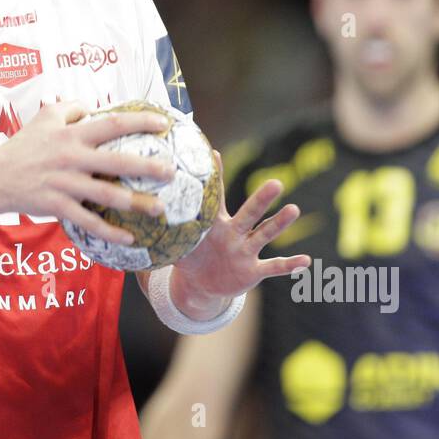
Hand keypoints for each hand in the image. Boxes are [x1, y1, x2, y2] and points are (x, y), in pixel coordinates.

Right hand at [0, 101, 173, 243]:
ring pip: (107, 196)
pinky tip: (129, 239)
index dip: (139, 122)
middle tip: (172, 172)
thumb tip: (94, 107)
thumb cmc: (24, 144)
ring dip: (136, 203)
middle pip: (117, 162)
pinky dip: (110, 233)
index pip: (112, 124)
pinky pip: (88, 223)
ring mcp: (66, 184)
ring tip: (159, 209)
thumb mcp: (45, 116)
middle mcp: (72, 158)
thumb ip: (71, 107)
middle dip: (148, 167)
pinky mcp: (58, 207)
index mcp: (72, 135)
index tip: (163, 123)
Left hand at [171, 150, 310, 304]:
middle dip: (261, 199)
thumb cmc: (191, 258)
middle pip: (249, 213)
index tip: (214, 153)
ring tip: (294, 209)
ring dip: (279, 224)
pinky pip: (273, 267)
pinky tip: (306, 260)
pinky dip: (289, 265)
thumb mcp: (176, 246)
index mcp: (214, 226)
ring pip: (264, 234)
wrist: (203, 285)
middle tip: (276, 181)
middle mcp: (234, 234)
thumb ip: (160, 232)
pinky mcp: (253, 271)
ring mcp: (245, 251)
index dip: (214, 177)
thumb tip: (131, 216)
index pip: (215, 197)